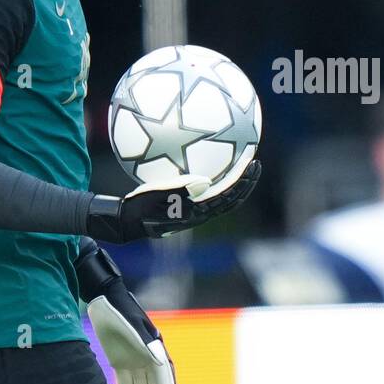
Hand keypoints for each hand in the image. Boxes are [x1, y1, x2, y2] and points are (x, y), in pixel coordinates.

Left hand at [73, 239, 176, 383]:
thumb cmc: (120, 312)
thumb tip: (161, 363)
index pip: (163, 373)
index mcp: (155, 347)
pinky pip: (126, 382)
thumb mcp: (134, 328)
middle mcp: (147, 355)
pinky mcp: (120, 361)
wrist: (103, 301)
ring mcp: (134, 359)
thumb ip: (146, 344)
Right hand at [86, 159, 261, 242]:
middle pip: (232, 199)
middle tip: (255, 162)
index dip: (244, 181)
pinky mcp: (188, 207)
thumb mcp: (157, 195)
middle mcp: (202, 214)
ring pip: (224, 197)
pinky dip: (218, 181)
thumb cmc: (139, 207)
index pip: (229, 197)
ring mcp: (196, 212)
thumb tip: (206, 181)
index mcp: (198, 213)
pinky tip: (213, 164)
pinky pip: (210, 193)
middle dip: (246, 181)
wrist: (128, 221)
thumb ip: (180, 188)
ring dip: (235, 182)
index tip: (253, 163)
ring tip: (241, 163)